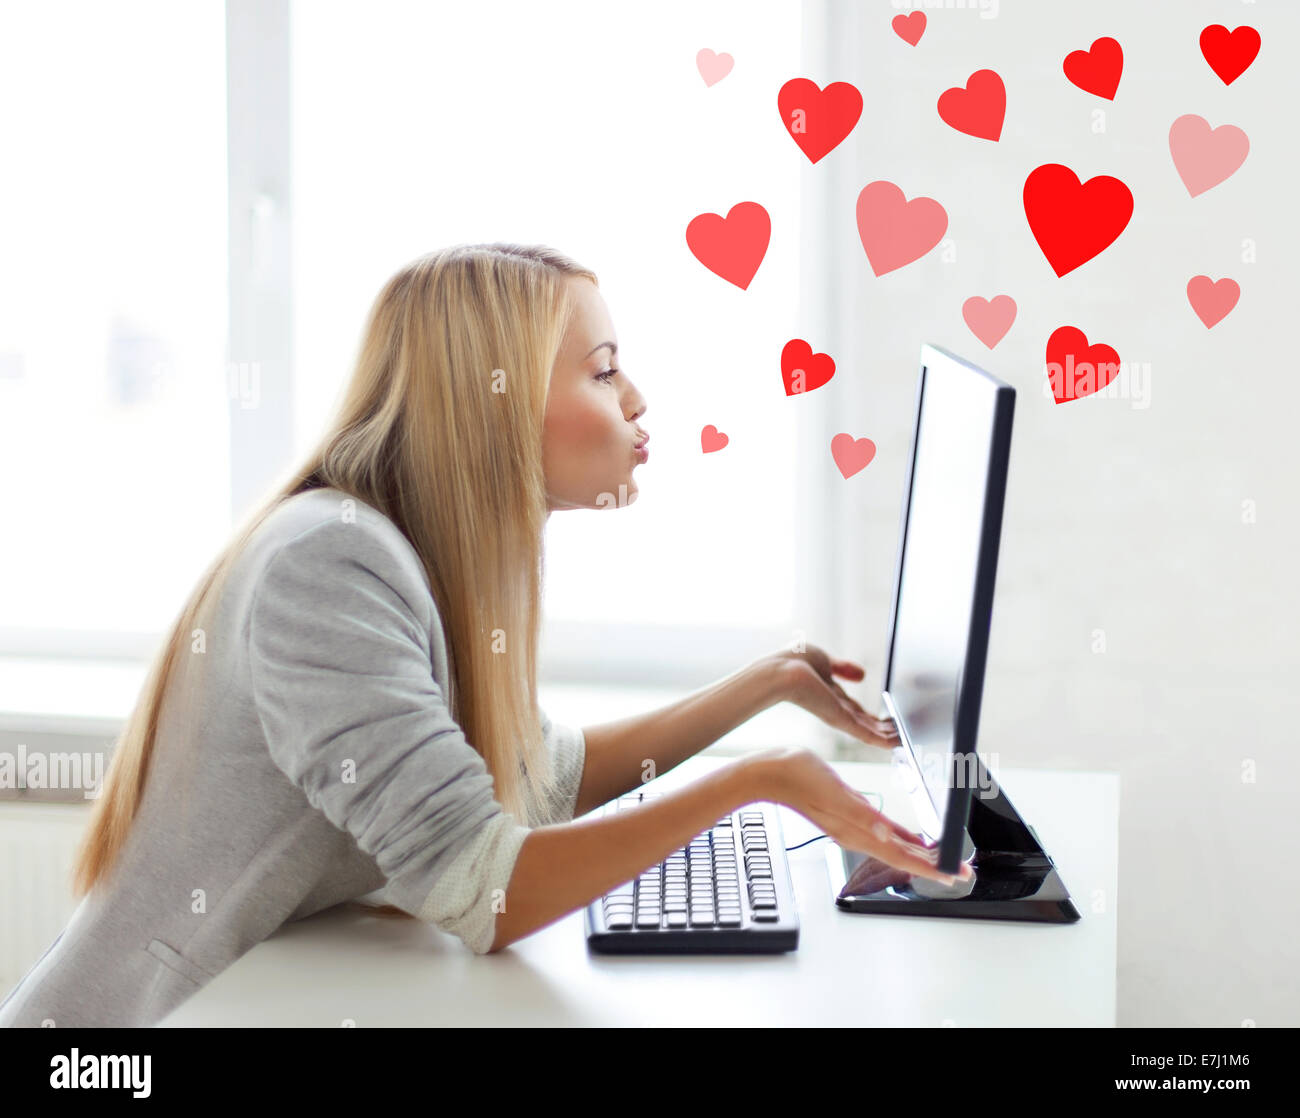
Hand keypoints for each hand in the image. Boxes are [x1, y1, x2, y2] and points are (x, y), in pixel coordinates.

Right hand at [744, 746, 971, 886]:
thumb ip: (862, 816)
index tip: (956, 874)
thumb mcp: (834, 793)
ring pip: (894, 846)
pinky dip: (900, 838)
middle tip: (959, 870)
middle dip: (932, 864)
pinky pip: (882, 833)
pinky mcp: (846, 814)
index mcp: (858, 831)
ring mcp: (851, 825)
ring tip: (941, 857)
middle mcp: (857, 833)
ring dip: (919, 854)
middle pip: (902, 856)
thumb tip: (888, 835)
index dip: (932, 867)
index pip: (902, 857)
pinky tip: (907, 835)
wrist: (767, 774)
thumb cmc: (797, 779)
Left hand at [763, 643, 898, 749]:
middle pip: (864, 723)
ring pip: (868, 731)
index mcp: (830, 695)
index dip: (873, 717)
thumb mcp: (824, 660)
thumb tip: (862, 674)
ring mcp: (838, 716)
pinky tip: (896, 743)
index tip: (888, 720)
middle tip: (902, 733)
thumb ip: (843, 668)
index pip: (856, 710)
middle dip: (883, 729)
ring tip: (904, 741)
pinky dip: (882, 740)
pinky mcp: (840, 720)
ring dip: (886, 736)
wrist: (782, 670)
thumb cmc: (794, 662)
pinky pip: (866, 734)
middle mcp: (835, 709)